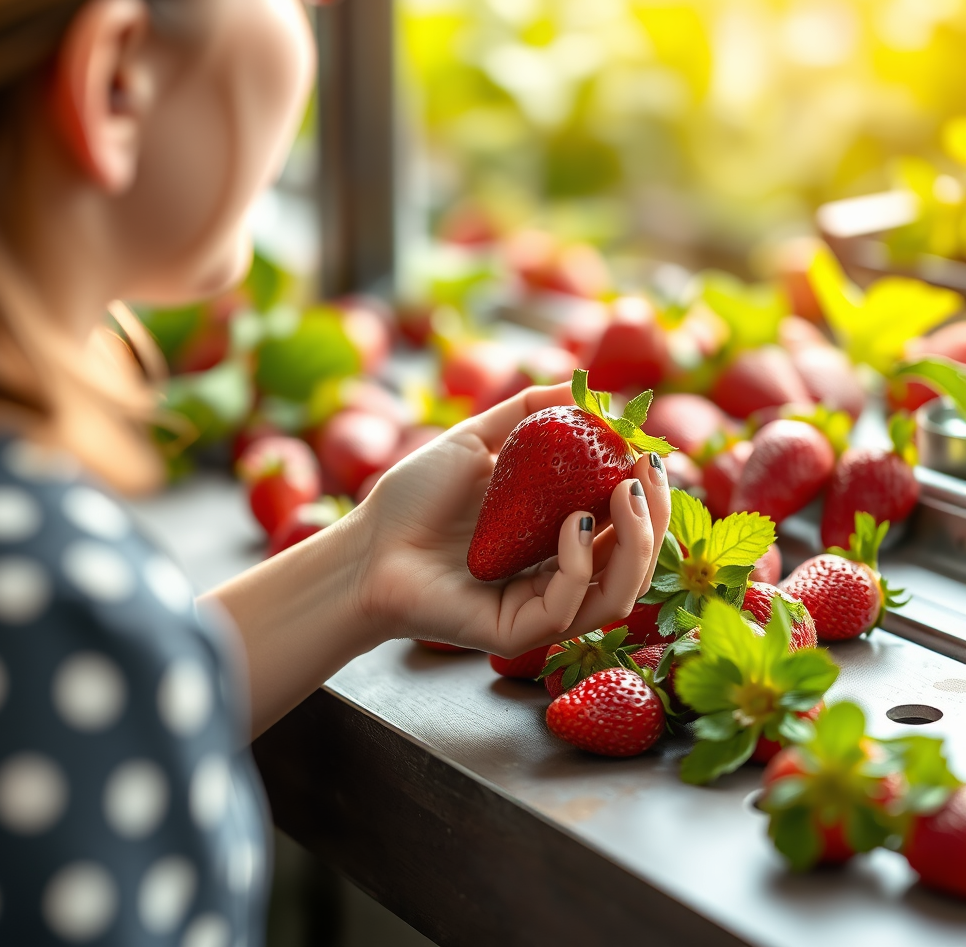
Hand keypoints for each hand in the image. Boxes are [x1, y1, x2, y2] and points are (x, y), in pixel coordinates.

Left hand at [358, 383, 671, 656]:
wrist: (365, 543)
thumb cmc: (416, 496)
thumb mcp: (477, 439)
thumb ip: (528, 412)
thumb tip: (584, 387)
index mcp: (557, 538)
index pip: (624, 527)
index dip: (648, 494)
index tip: (649, 452)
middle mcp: (558, 577)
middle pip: (634, 562)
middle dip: (655, 518)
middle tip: (648, 472)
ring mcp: (540, 609)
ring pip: (617, 593)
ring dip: (635, 544)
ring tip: (626, 493)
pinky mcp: (516, 633)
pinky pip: (567, 606)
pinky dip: (579, 563)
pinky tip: (571, 524)